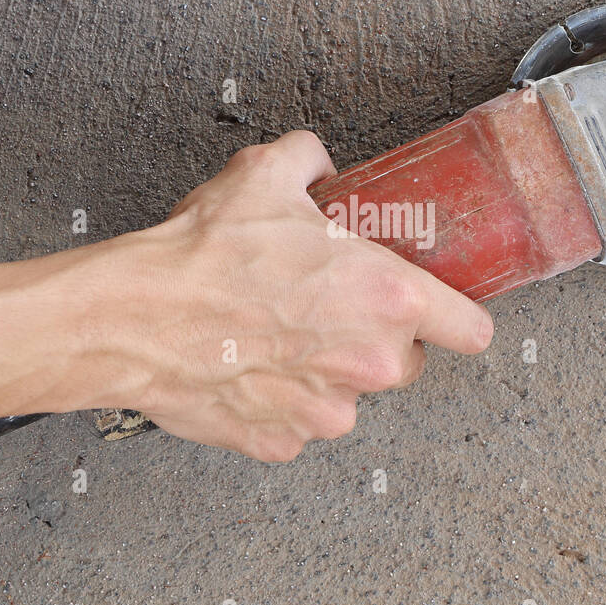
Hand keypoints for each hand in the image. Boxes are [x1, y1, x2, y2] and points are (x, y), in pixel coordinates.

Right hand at [93, 131, 493, 461]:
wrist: (133, 317)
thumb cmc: (204, 254)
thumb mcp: (266, 174)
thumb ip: (313, 162)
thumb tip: (320, 164)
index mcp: (387, 298)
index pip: (471, 331)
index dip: (458, 319)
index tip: (447, 316)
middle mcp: (369, 364)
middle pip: (405, 364)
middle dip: (377, 341)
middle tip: (329, 310)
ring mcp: (326, 412)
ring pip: (349, 397)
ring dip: (326, 374)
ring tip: (275, 336)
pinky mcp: (282, 442)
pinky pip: (297, 422)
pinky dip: (279, 403)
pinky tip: (246, 366)